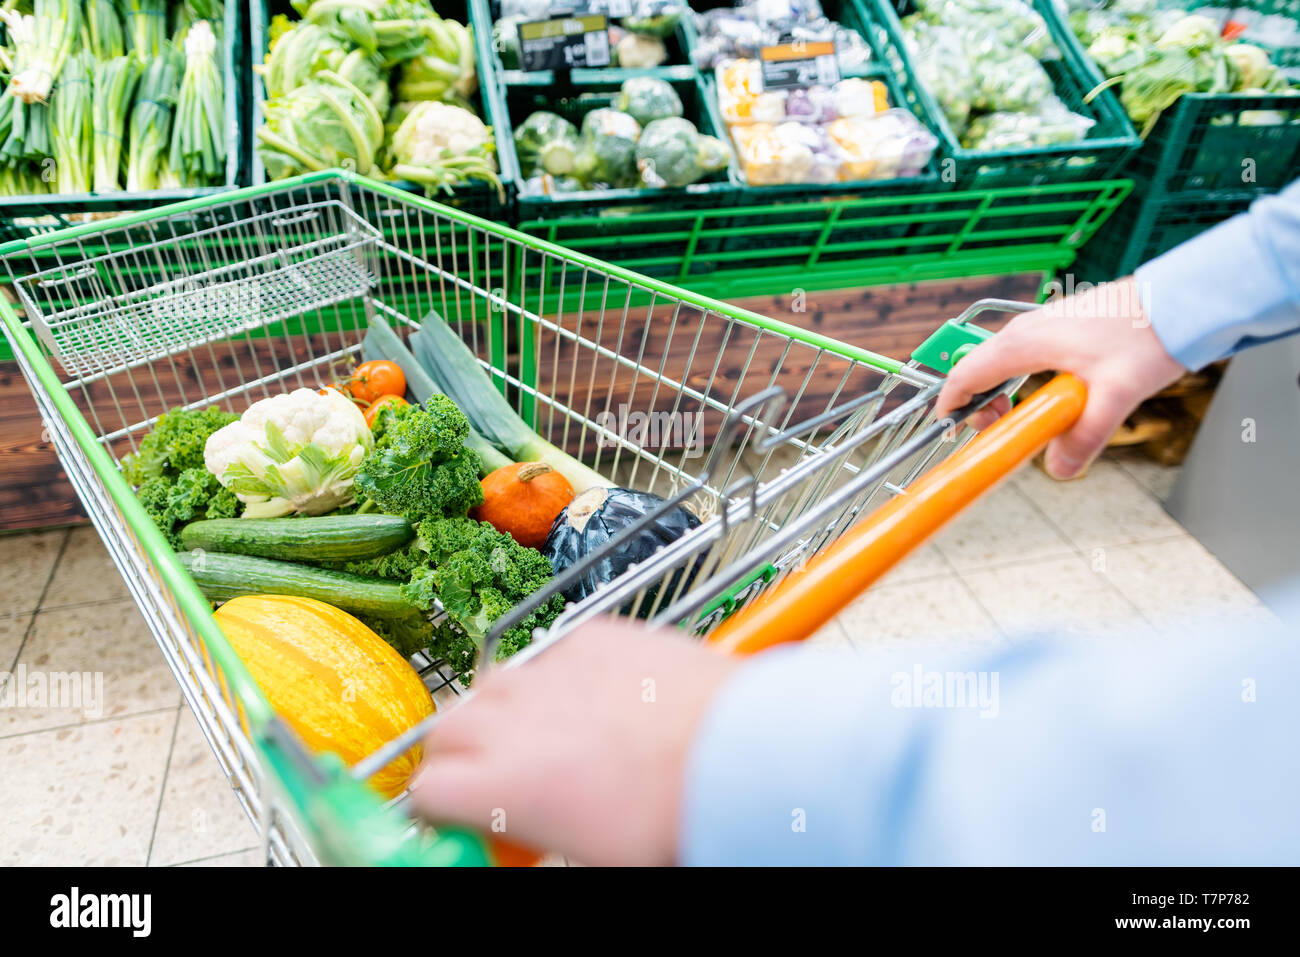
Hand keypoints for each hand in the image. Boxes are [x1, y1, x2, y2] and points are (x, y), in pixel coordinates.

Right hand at [410, 619, 740, 865]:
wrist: (741, 755)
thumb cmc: (677, 814)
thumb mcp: (591, 854)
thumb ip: (537, 834)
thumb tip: (525, 835)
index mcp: (504, 785)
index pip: (426, 789)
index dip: (439, 804)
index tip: (458, 814)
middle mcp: (516, 719)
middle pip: (447, 727)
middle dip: (460, 753)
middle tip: (493, 776)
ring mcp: (554, 669)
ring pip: (495, 681)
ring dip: (505, 709)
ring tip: (546, 734)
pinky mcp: (595, 635)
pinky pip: (555, 651)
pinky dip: (564, 674)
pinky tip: (600, 697)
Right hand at [934, 276, 1186, 478]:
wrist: (1179, 301)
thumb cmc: (1146, 335)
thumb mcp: (1115, 394)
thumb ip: (1084, 436)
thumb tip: (1060, 469)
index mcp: (1024, 343)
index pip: (965, 375)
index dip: (951, 405)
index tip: (949, 429)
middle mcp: (1026, 330)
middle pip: (979, 369)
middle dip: (977, 405)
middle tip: (995, 432)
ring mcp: (1043, 325)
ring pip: (1001, 362)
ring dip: (1000, 393)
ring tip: (1021, 418)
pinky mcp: (1062, 327)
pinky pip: (1024, 356)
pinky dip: (1020, 380)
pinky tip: (1048, 398)